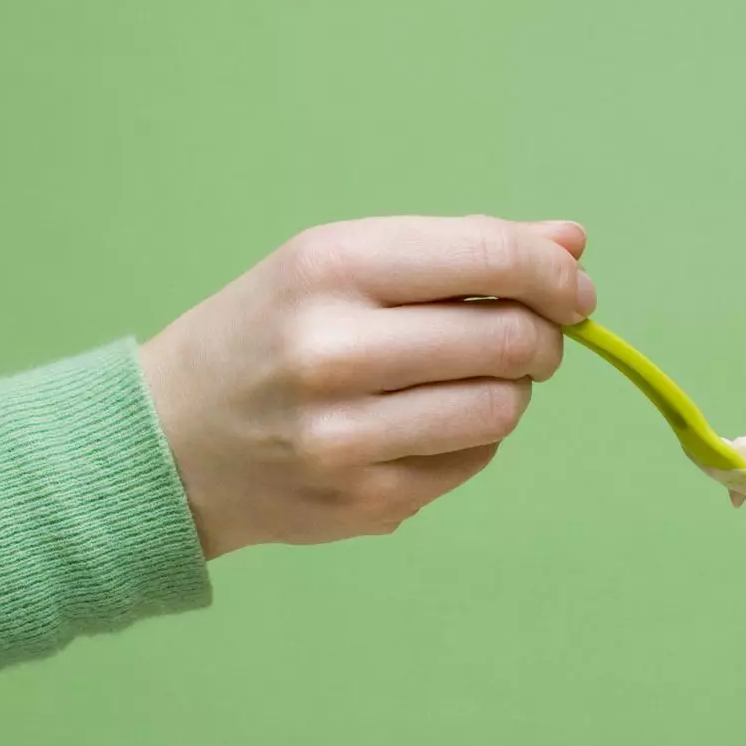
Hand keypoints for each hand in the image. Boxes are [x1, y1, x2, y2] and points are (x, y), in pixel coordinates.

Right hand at [139, 215, 595, 556]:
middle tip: (528, 338)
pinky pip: (473, 461)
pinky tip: (426, 424)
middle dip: (542, 337)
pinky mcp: (366, 502)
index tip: (574, 291)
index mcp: (330, 268)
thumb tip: (574, 244)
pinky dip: (472, 438)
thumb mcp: (340, 266)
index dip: (554, 275)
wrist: (171, 440)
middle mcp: (334, 351)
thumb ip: (461, 252)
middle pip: (511, 341)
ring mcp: (349, 436)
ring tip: (470, 379)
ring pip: (502, 408)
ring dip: (510, 391)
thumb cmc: (269, 335)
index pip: (488, 259)